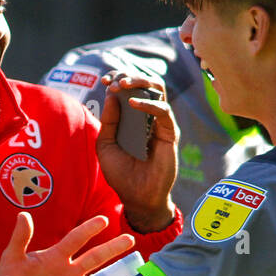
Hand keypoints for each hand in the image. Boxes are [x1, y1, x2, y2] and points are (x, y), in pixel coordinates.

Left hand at [0, 212, 133, 275]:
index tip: (104, 220)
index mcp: (56, 257)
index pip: (77, 238)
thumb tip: (23, 214)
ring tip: (137, 273)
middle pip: (97, 257)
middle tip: (131, 240)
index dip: (89, 228)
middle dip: (114, 248)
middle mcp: (69, 273)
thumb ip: (19, 240)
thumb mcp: (11, 262)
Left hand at [95, 72, 178, 231]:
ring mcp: (160, 123)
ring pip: (158, 90)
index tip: (104, 79)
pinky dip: (148, 104)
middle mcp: (147, 117)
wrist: (137, 198)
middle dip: (128, 77)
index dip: (117, 79)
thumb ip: (109, 121)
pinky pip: (163, 111)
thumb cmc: (121, 174)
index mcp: (131, 118)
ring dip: (140, 82)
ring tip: (123, 85)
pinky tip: (132, 104)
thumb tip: (111, 93)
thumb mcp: (106, 145)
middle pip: (144, 84)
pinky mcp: (170, 133)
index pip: (128, 90)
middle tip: (115, 80)